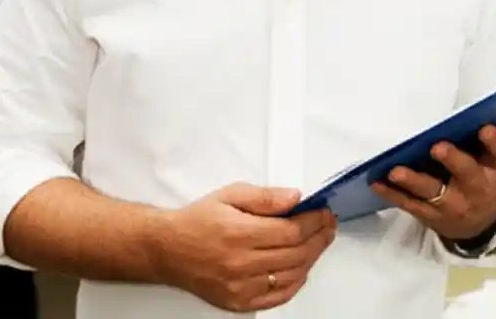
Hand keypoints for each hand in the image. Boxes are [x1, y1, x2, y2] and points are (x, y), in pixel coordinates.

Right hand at [157, 183, 335, 312]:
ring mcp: (240, 286)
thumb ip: (265, 197)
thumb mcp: (230, 195)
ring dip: (312, 258)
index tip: (323, 213)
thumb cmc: (197, 221)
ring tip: (319, 242)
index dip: (314, 222)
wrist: (168, 249)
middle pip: (296, 254)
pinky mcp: (239, 301)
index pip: (291, 231)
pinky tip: (302, 267)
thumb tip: (296, 197)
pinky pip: (278, 296)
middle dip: (319, 238)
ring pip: (292, 276)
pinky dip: (296, 282)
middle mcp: (240, 263)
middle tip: (327, 226)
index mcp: (238, 233)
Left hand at [370, 117, 495, 241]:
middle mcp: (477, 189)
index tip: (485, 128)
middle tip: (438, 147)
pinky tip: (377, 181)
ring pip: (433, 193)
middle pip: (466, 174)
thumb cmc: (493, 178)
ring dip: (413, 181)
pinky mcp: (431, 215)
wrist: (483, 225)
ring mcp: (452, 204)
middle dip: (453, 161)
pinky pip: (410, 204)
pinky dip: (393, 193)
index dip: (495, 143)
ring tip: (396, 170)